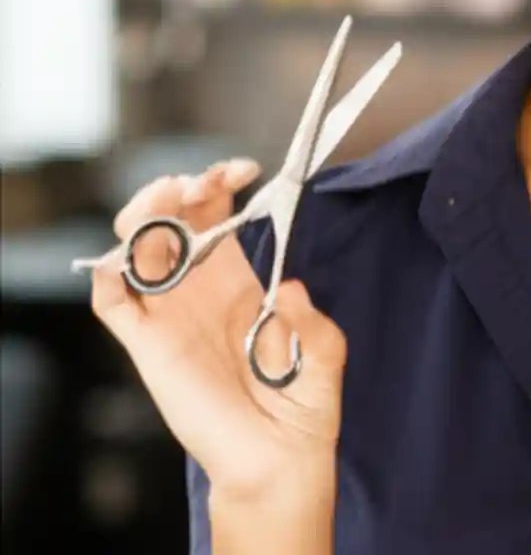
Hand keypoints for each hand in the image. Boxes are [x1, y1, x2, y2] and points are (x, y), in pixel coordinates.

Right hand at [90, 159, 346, 500]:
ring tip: (169, 199)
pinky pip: (112, 303)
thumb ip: (312, 320)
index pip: (216, 216)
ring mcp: (170, 315)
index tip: (242, 169)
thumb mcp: (326, 353)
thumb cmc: (302, 404)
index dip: (220, 184)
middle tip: (200, 184)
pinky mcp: (148, 346)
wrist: (278, 458)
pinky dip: (108, 275)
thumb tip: (287, 287)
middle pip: (170, 220)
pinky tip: (127, 261)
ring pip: (136, 247)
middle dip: (178, 188)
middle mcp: (198, 290)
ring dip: (144, 214)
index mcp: (237, 281)